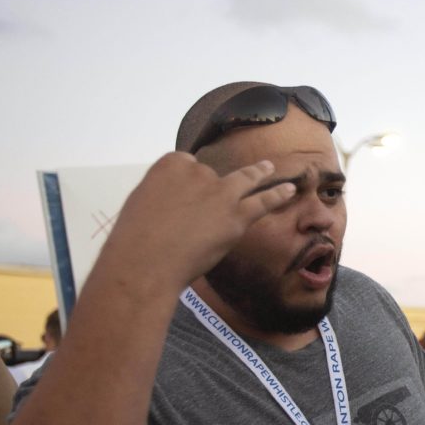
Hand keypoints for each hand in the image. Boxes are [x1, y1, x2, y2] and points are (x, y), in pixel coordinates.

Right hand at [100, 154, 294, 292]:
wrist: (146, 260)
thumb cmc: (134, 240)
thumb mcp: (141, 205)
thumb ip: (162, 198)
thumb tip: (174, 205)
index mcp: (170, 164)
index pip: (188, 166)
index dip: (187, 187)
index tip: (180, 202)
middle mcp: (198, 171)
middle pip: (212, 175)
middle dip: (209, 191)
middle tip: (215, 196)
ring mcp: (220, 191)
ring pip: (245, 179)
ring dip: (259, 172)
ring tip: (269, 167)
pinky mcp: (237, 215)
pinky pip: (262, 202)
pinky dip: (278, 195)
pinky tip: (290, 190)